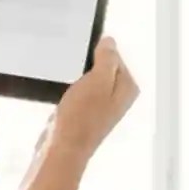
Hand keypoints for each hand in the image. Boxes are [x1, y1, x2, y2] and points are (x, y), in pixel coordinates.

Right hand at [50, 37, 138, 159]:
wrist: (64, 148)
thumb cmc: (82, 115)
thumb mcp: (97, 81)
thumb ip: (107, 59)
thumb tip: (109, 41)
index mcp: (127, 88)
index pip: (115, 55)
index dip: (96, 50)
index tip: (79, 52)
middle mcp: (119, 97)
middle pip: (103, 67)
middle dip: (87, 62)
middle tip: (70, 61)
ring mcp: (103, 106)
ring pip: (90, 78)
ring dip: (77, 75)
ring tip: (63, 74)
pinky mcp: (87, 113)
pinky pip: (81, 90)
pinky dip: (72, 86)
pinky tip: (61, 89)